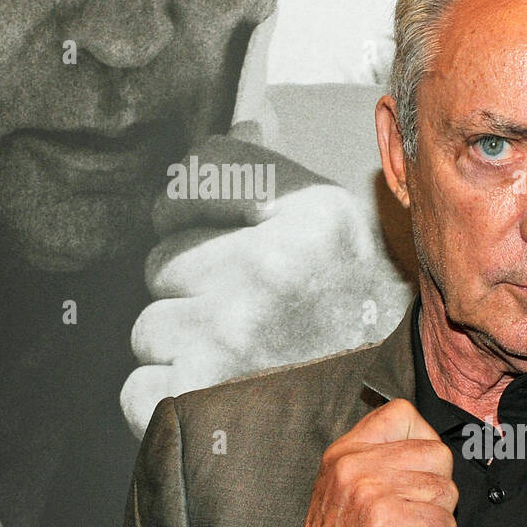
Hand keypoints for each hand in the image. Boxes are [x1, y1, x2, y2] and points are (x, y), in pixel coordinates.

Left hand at [120, 128, 404, 435]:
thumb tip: (240, 119)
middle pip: (163, 259)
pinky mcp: (201, 396)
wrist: (391, 407)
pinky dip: (166, 399)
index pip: (203, 166)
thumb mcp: (336, 226)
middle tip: (242, 316)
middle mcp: (266, 270)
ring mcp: (229, 336)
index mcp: (308, 217)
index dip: (194, 204)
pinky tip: (213, 396)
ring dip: (182, 347)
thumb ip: (279, 173)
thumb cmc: (353, 315)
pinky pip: (136, 387)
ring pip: (149, 327)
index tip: (218, 234)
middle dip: (191, 288)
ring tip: (238, 360)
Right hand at [280, 398, 456, 526]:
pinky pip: (445, 524)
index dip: (422, 441)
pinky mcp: (392, 523)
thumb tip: (423, 445)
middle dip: (436, 489)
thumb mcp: (339, 489)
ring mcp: (373, 491)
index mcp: (344, 451)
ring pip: (447, 492)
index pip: (403, 413)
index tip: (414, 472)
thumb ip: (374, 460)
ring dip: (435, 522)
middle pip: (438, 454)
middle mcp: (356, 464)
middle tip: (409, 515)